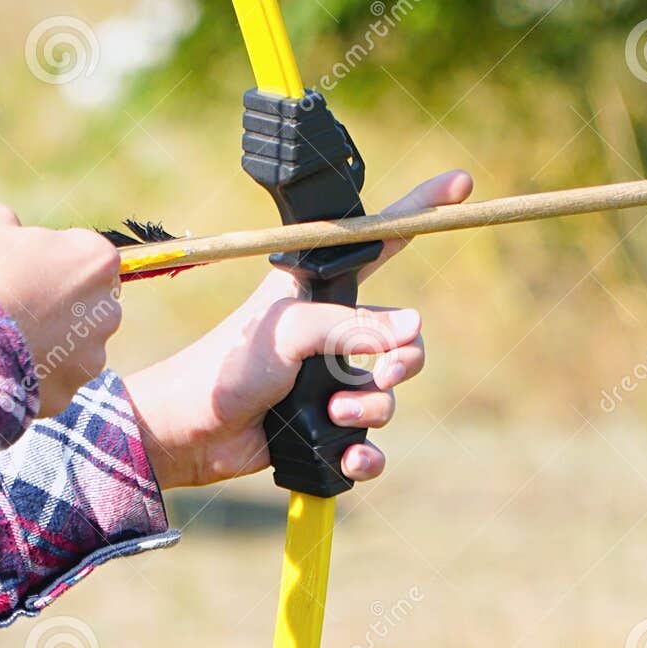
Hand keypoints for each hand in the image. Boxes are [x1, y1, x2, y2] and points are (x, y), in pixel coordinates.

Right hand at [0, 203, 120, 416]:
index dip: (52, 259)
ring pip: (72, 346)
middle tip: (13, 304)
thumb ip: (11, 222)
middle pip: (86, 303)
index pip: (85, 253)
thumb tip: (13, 230)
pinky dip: (32, 376)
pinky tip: (1, 367)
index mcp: (96, 261)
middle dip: (57, 304)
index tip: (23, 267)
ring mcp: (90, 358)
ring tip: (3, 339)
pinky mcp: (68, 394)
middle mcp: (107, 311)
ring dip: (48, 343)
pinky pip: (51, 381)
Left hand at [125, 169, 471, 489]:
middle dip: (404, 358)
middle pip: (402, 337)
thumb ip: (350, 327)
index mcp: (318, 292)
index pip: (376, 244)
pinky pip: (369, 445)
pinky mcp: (323, 430)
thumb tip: (412, 331)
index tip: (459, 187)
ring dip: (369, 410)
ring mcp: (328, 383)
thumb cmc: (224, 368)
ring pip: (386, 396)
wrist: (187, 432)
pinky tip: (350, 460)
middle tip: (385, 373)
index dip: (416, 212)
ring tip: (334, 416)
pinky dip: (365, 456)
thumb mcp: (287, 331)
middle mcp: (331, 334)